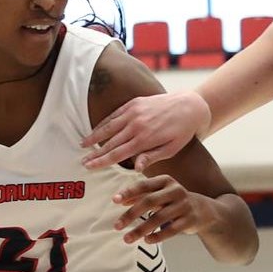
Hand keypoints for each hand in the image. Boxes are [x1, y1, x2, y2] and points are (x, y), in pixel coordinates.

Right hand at [83, 90, 208, 169]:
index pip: (118, 153)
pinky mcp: (134, 103)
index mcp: (145, 139)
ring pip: (109, 127)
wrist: (189, 106)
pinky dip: (104, 123)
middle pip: (110, 142)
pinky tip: (96, 130)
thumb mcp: (171, 149)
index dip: (102, 161)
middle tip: (83, 162)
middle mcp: (136, 125)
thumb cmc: (181, 132)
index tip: (90, 167)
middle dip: (94, 153)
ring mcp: (134, 112)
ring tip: (82, 145)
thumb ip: (152, 157)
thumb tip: (136, 168)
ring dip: (94, 137)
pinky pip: (115, 115)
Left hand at [112, 175, 210, 245]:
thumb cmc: (174, 200)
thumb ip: (140, 195)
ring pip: (158, 218)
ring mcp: (184, 205)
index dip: (129, 192)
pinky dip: (157, 236)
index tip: (114, 200)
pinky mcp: (190, 220)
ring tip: (127, 239)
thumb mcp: (160, 193)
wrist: (203, 210)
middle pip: (149, 201)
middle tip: (116, 226)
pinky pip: (171, 230)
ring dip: (140, 229)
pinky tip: (146, 241)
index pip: (144, 185)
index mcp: (165, 181)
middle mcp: (175, 191)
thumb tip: (118, 200)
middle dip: (131, 214)